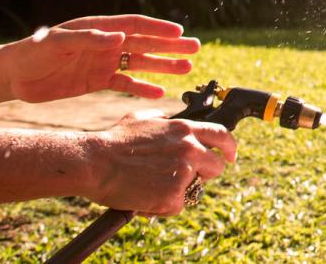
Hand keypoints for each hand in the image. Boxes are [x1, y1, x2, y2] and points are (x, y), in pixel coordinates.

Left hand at [6, 15, 199, 102]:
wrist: (13, 76)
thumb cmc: (32, 53)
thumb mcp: (56, 43)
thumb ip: (88, 40)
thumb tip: (119, 36)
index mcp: (97, 29)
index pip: (134, 25)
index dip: (157, 28)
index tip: (179, 33)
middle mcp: (105, 44)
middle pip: (144, 43)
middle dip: (170, 46)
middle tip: (195, 48)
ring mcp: (103, 63)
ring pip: (140, 64)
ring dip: (162, 66)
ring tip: (186, 69)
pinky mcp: (97, 81)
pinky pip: (125, 85)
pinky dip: (142, 89)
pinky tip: (159, 93)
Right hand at [86, 111, 236, 215]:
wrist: (95, 163)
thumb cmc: (113, 141)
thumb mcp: (142, 119)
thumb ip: (163, 120)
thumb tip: (170, 120)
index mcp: (184, 129)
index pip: (222, 135)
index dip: (230, 147)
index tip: (230, 156)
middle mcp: (190, 148)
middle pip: (217, 165)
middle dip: (205, 173)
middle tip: (186, 178)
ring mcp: (184, 172)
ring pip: (196, 188)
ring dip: (180, 190)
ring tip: (154, 186)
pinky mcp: (173, 195)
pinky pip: (178, 205)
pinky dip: (163, 206)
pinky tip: (146, 197)